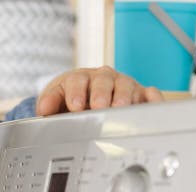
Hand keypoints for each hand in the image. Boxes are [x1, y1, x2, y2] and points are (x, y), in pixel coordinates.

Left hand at [36, 66, 163, 115]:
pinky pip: (149, 94)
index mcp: (80, 78)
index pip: (77, 81)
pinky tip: (152, 105)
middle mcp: (103, 79)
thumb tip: (43, 109)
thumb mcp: (56, 100)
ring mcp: (123, 85)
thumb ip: (49, 103)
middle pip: (103, 81)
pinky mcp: (140, 94)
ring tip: (120, 107)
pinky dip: (152, 99)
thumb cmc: (70, 98)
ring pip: (126, 86)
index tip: (75, 106)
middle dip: (101, 94)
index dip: (76, 93)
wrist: (85, 95)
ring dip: (123, 96)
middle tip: (98, 106)